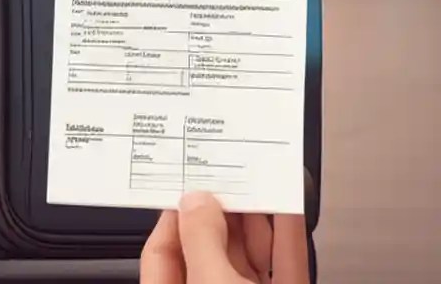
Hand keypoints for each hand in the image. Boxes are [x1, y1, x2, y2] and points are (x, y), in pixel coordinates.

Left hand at [140, 191, 308, 283]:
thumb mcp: (210, 281)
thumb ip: (201, 240)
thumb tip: (196, 202)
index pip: (162, 253)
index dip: (176, 216)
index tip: (190, 185)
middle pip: (209, 251)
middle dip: (222, 213)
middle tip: (230, 176)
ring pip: (249, 259)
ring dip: (256, 221)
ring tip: (260, 184)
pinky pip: (285, 270)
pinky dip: (288, 241)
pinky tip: (288, 210)